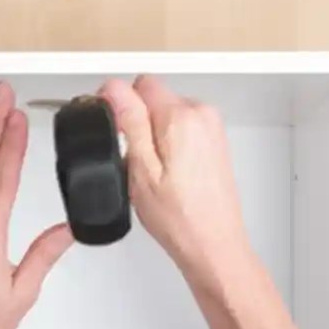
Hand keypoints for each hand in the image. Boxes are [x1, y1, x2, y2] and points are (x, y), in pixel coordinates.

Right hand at [100, 76, 250, 279]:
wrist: (214, 245)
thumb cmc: (180, 218)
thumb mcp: (141, 170)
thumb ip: (130, 121)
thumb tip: (115, 88)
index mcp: (182, 117)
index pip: (140, 84)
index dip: (119, 102)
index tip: (114, 130)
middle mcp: (202, 115)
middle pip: (154, 97)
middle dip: (138, 122)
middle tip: (135, 162)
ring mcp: (211, 128)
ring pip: (167, 113)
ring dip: (154, 135)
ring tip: (155, 172)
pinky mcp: (214, 141)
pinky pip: (182, 128)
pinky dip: (170, 144)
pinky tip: (170, 174)